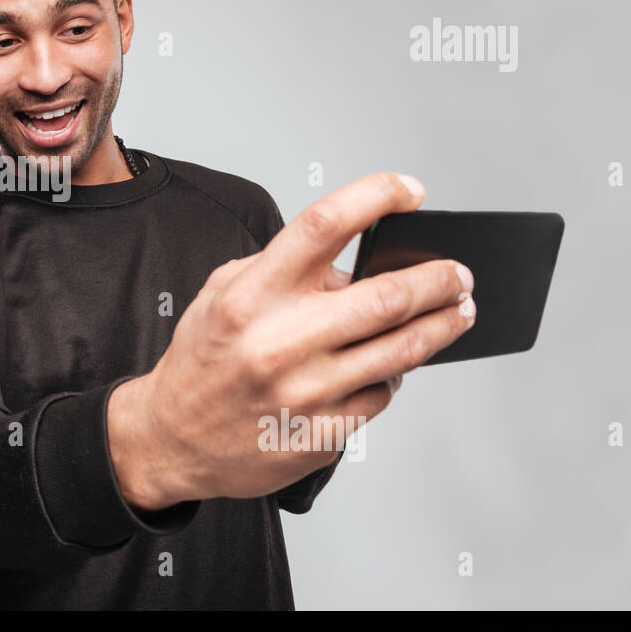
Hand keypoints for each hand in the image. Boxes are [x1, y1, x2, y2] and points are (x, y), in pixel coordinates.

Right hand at [108, 172, 471, 507]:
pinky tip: (397, 364)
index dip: (376, 196)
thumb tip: (354, 263)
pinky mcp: (320, 435)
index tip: (409, 191)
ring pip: (401, 350)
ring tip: (458, 311)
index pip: (324, 225)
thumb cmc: (202, 361)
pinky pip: (381, 395)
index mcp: (250, 295)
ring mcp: (303, 392)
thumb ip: (281, 269)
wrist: (171, 440)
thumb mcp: (222, 295)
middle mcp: (278, 341)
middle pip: (386, 295)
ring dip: (442, 325)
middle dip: (438, 279)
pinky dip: (396, 374)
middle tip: (459, 273)